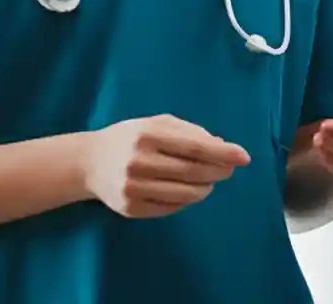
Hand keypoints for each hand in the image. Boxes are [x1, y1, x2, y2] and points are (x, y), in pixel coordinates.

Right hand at [87, 114, 249, 217]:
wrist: (88, 162)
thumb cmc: (129, 138)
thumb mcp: (155, 123)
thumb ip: (188, 131)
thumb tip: (222, 145)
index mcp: (146, 135)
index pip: (194, 146)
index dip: (222, 152)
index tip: (244, 157)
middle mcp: (138, 162)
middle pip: (193, 172)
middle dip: (218, 171)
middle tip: (227, 169)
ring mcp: (133, 188)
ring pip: (186, 194)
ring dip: (206, 188)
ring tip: (208, 181)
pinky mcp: (130, 209)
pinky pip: (171, 207)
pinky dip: (186, 199)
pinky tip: (186, 190)